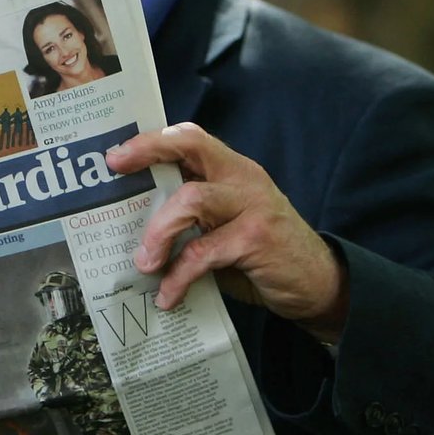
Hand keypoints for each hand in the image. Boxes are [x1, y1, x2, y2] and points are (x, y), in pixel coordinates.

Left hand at [107, 122, 348, 343]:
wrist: (318, 284)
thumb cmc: (261, 255)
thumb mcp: (224, 226)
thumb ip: (190, 217)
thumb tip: (132, 226)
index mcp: (232, 171)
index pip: (190, 138)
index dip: (151, 140)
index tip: (115, 154)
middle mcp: (243, 179)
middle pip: (191, 148)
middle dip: (148, 153)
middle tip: (115, 175)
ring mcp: (253, 205)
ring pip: (191, 199)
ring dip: (159, 232)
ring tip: (143, 263)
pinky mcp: (257, 239)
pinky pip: (204, 253)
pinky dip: (179, 276)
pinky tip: (168, 296)